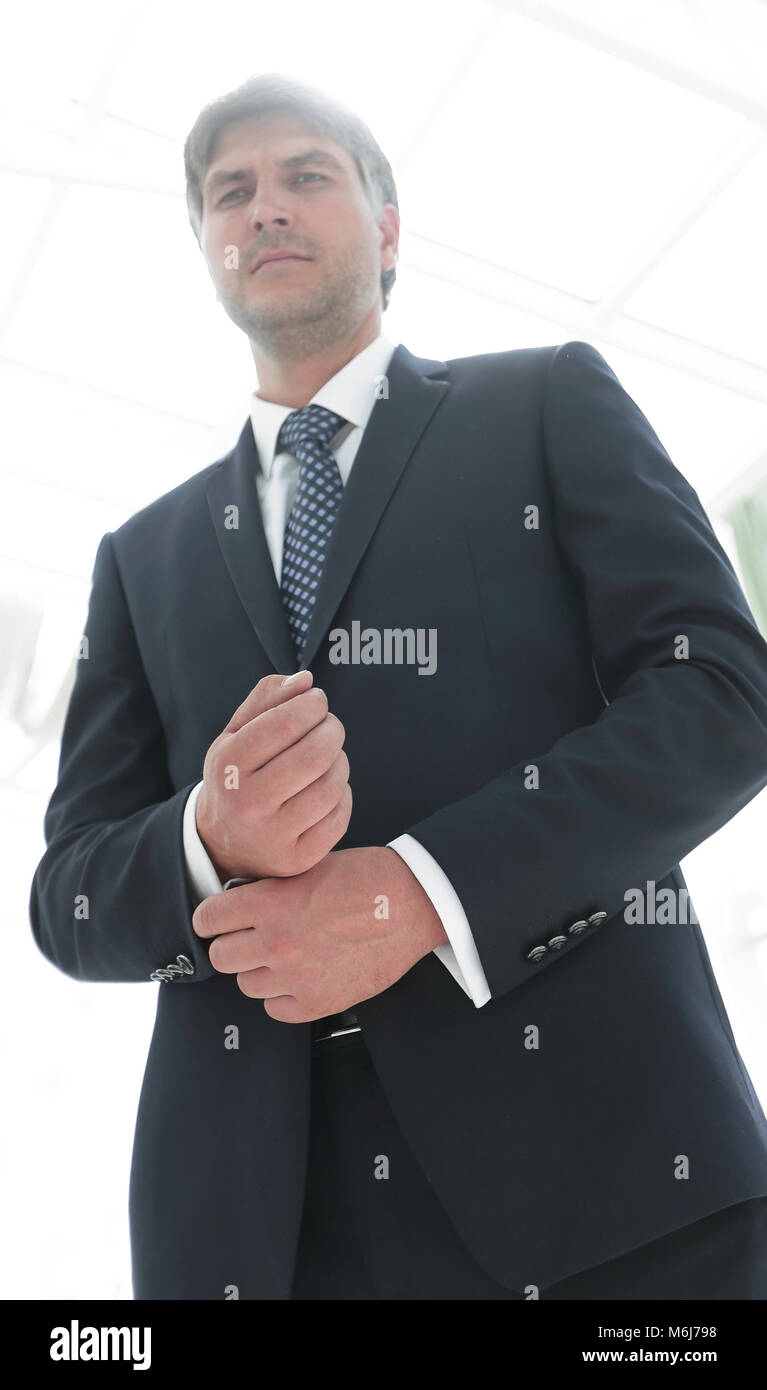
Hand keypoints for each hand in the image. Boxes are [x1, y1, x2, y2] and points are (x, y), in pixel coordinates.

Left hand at [191, 846, 448, 1020]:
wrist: (413, 903)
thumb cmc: (366, 878)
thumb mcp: (308, 868)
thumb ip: (269, 889)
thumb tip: (240, 905)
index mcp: (270, 902)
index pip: (208, 918)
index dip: (211, 918)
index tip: (217, 921)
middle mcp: (276, 942)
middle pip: (221, 956)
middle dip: (232, 945)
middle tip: (249, 939)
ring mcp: (296, 976)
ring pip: (247, 984)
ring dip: (259, 971)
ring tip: (283, 957)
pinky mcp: (318, 1002)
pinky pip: (275, 1009)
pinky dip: (282, 996)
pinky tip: (300, 978)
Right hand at [195, 670, 351, 881]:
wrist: (223, 841)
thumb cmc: (237, 775)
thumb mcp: (236, 733)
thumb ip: (267, 699)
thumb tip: (307, 681)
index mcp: (227, 764)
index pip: (286, 722)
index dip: (312, 705)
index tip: (317, 701)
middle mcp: (246, 803)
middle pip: (315, 754)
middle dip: (332, 730)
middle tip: (330, 726)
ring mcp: (272, 835)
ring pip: (331, 785)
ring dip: (340, 762)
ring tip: (328, 757)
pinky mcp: (297, 859)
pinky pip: (340, 816)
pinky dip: (342, 795)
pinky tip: (328, 788)